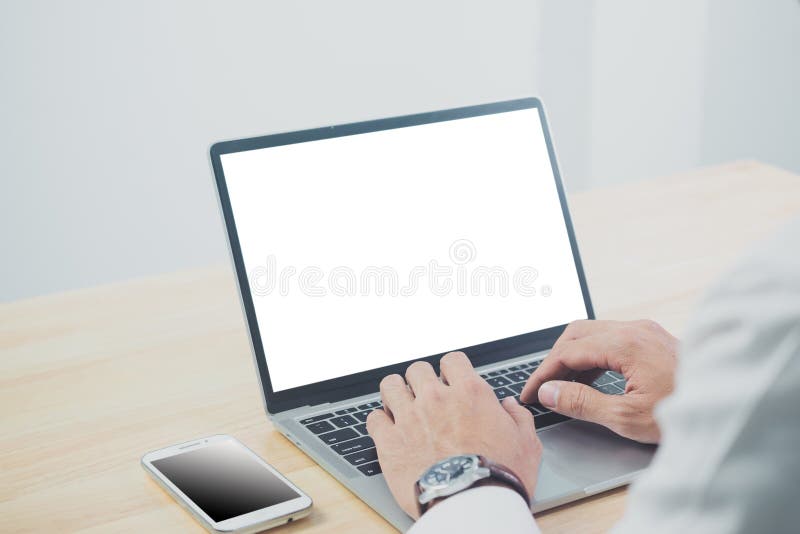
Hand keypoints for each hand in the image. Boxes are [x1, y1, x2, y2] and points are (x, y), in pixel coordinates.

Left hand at [367, 352, 541, 518]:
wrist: (471, 504)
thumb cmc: (499, 476)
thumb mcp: (526, 444)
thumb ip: (517, 417)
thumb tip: (509, 405)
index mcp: (469, 393)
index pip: (452, 360)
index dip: (451, 371)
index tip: (450, 382)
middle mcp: (436, 399)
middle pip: (417, 370)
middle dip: (421, 381)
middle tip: (425, 396)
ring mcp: (409, 417)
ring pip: (390, 386)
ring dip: (395, 393)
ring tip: (400, 405)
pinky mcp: (389, 441)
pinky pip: (373, 418)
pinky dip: (379, 421)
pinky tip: (386, 429)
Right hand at [520, 319, 677, 443]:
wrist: (730, 403)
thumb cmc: (684, 413)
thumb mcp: (626, 417)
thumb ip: (582, 402)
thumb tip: (549, 392)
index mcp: (625, 344)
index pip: (568, 352)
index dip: (543, 374)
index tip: (530, 393)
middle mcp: (634, 329)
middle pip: (576, 333)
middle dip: (554, 359)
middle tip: (542, 387)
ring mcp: (645, 330)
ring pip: (592, 332)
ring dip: (572, 355)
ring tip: (562, 384)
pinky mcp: (652, 337)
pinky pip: (610, 336)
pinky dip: (591, 353)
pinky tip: (590, 375)